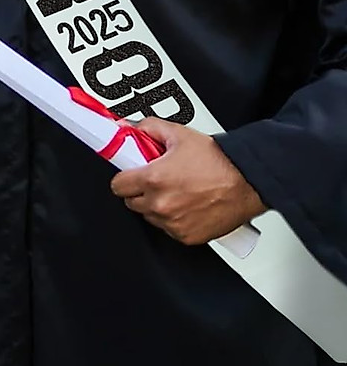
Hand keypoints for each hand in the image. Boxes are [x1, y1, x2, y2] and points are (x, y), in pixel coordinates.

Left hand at [110, 117, 265, 244]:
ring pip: (149, 216)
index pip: (117, 185)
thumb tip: (127, 128)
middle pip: (131, 202)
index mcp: (153, 179)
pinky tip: (185, 204)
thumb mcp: (178, 134)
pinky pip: (168, 229)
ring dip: (155, 205)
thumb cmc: (218, 160)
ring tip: (174, 190)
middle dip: (139, 190)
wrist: (247, 181)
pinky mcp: (188, 237)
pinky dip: (173, 219)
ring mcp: (174, 223)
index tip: (130, 173)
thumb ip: (147, 128)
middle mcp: (161, 204)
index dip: (124, 177)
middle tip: (154, 179)